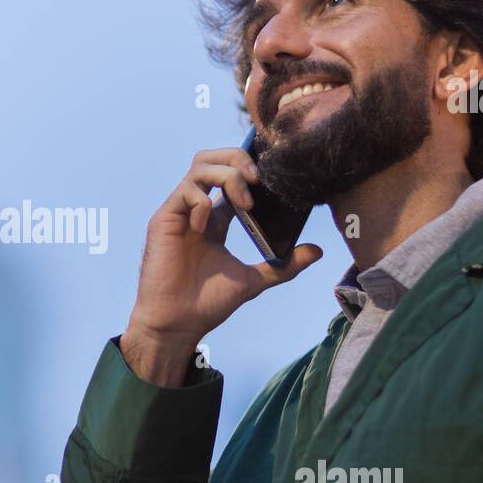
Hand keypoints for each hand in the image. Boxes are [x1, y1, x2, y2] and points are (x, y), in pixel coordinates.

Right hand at [120, 145, 321, 385]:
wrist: (179, 323)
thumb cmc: (207, 303)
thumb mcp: (254, 280)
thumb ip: (284, 265)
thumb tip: (318, 252)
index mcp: (216, 219)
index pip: (230, 176)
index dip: (250, 169)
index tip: (272, 178)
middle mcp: (197, 210)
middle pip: (212, 159)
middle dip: (238, 158)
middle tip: (259, 179)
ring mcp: (180, 212)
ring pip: (200, 166)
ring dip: (227, 175)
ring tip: (245, 201)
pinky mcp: (164, 219)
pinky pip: (185, 192)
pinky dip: (203, 201)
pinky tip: (207, 225)